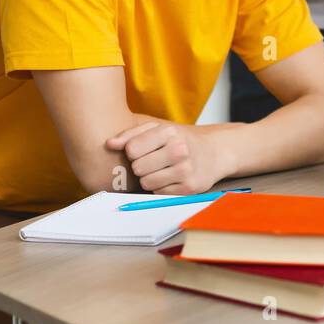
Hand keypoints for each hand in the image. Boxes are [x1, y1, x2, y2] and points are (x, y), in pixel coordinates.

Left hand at [105, 121, 236, 194]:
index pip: (132, 149)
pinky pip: (158, 193)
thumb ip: (131, 135)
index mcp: (169, 132)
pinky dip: (161, 188)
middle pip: (138, 168)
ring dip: (150, 179)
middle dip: (141, 167)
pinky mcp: (189, 188)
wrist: (214, 152)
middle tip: (152, 161)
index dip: (132, 152)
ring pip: (146, 183)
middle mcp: (179, 150)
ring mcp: (185, 170)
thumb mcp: (158, 129)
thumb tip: (109, 145)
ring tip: (161, 170)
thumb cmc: (180, 140)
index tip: (141, 150)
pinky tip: (171, 178)